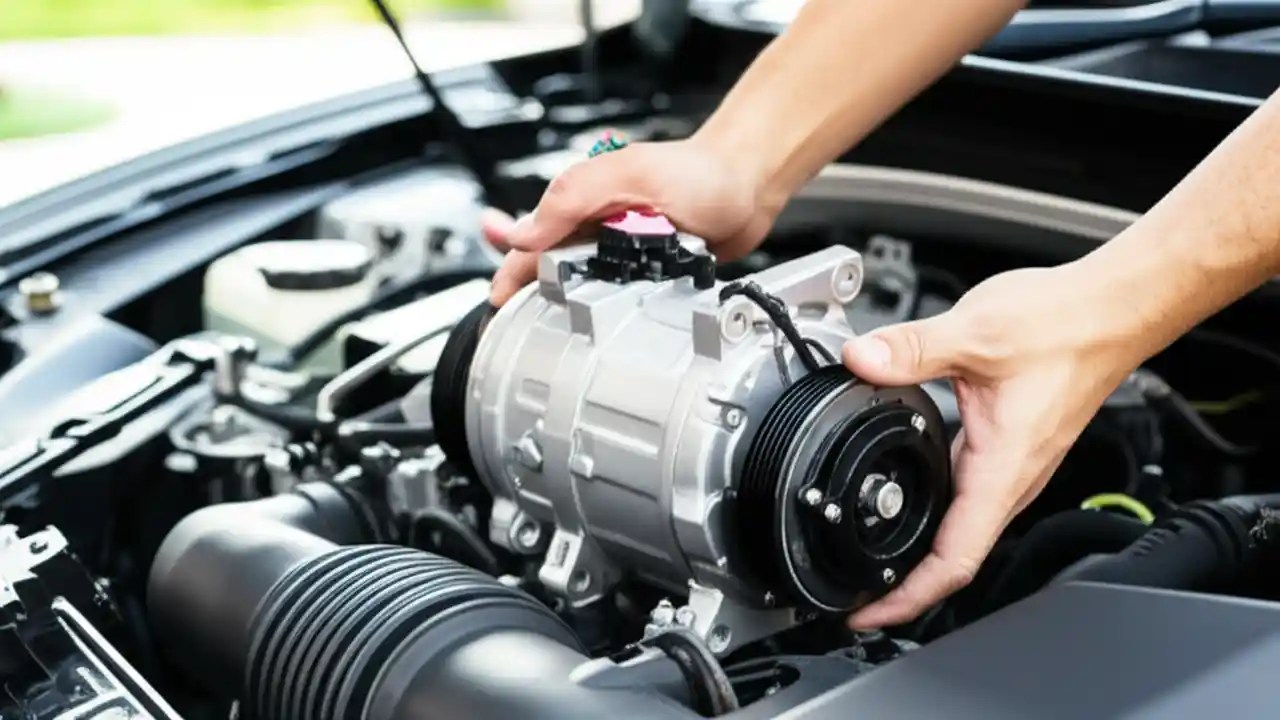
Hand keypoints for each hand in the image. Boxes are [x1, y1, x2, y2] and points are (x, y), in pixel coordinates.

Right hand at [486, 136, 781, 305]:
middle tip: (518, 330)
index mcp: (582, 201)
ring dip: (572, 310)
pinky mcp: (653, 273)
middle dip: (533, 299)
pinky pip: (623, 300)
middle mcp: (600, 228)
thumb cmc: (698, 172)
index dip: (511, 273)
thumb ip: (572, 199)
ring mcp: (626, 252)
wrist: (751, 185)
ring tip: (553, 337)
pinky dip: (614, 314)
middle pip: (552, 272)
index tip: (498, 305)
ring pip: (585, 291)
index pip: (532, 241)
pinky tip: (607, 330)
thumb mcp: (627, 176)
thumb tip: (522, 234)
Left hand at [843, 262, 1138, 628]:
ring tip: (870, 559)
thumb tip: (861, 360)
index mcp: (1003, 468)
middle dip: (903, 585)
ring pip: (960, 527)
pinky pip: (965, 494)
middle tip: (852, 594)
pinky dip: (931, 509)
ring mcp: (1012, 466)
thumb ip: (911, 349)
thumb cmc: (1067, 326)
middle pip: (954, 556)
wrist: (1111, 308)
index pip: (955, 560)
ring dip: (917, 550)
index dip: (909, 597)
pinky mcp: (1009, 447)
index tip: (869, 613)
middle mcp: (1011, 478)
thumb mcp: (976, 333)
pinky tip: (904, 494)